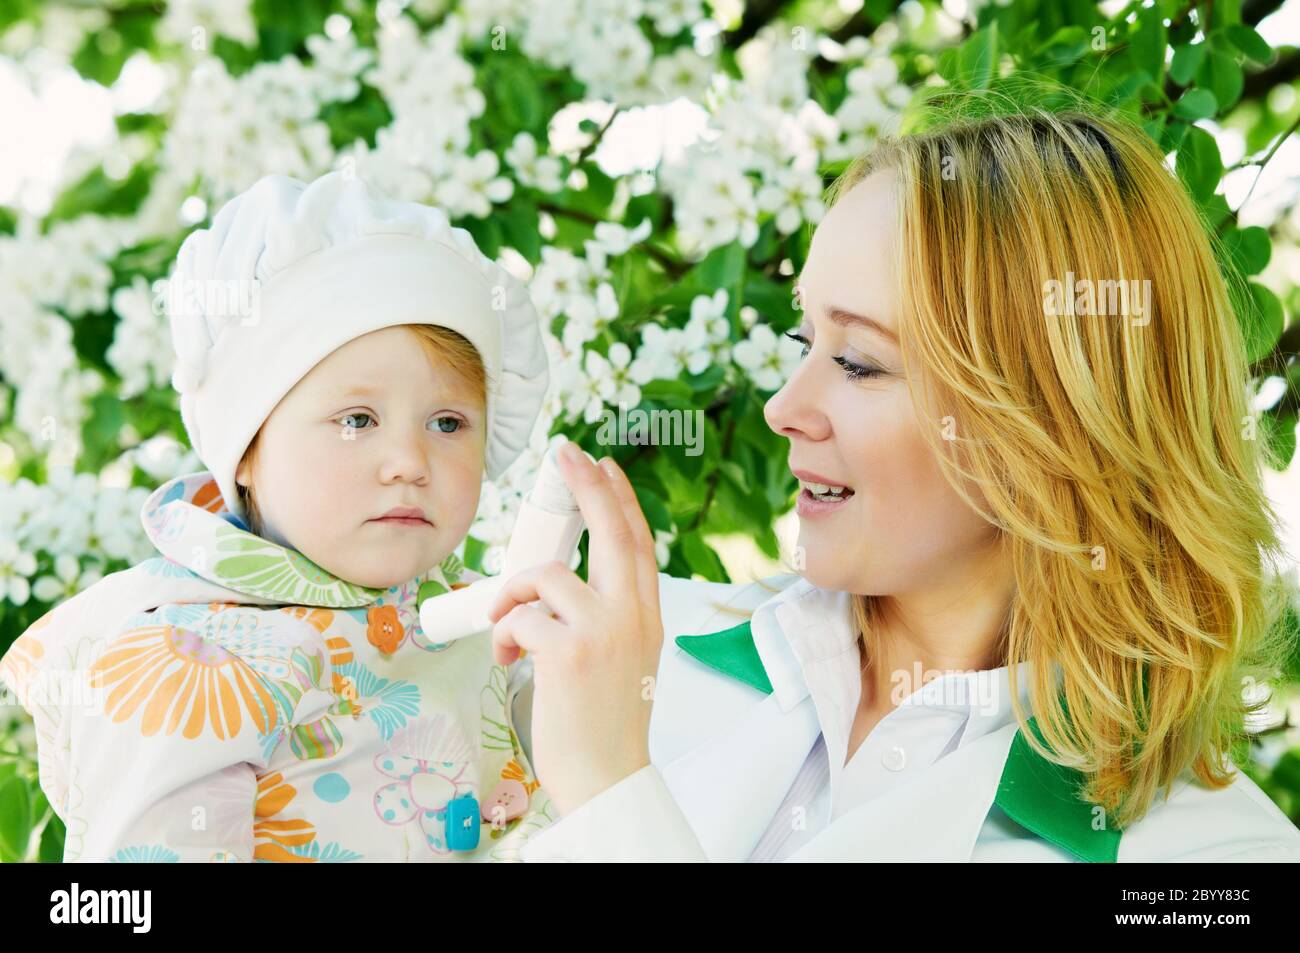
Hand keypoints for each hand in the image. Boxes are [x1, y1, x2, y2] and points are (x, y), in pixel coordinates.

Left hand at [486, 441, 663, 815]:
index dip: (620, 500)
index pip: (638, 543)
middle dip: (587, 486)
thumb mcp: (625, 660)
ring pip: (547, 577)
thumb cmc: (605, 725)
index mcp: (648, 617)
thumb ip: (607, 618)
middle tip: (566, 452)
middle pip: (612, 532)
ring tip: (504, 629)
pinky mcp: (568, 653)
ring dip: (512, 596)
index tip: (604, 466)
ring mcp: (603, 632)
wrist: (607, 778)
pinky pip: (520, 617)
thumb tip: (557, 590)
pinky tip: (506, 661)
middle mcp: (632, 617)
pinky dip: (502, 634)